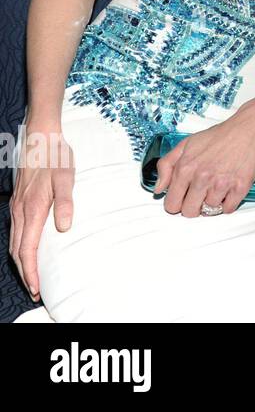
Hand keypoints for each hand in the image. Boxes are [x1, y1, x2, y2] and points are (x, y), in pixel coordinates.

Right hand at [7, 128, 75, 300]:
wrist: (41, 138)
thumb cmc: (56, 158)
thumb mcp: (66, 178)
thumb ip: (65, 202)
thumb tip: (63, 228)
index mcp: (32, 208)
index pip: (28, 249)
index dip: (31, 270)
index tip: (36, 287)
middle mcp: (20, 211)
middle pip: (18, 250)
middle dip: (25, 272)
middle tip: (35, 290)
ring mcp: (16, 206)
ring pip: (15, 241)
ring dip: (22, 261)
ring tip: (31, 276)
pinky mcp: (18, 201)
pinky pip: (15, 230)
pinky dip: (19, 246)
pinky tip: (27, 250)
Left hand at [153, 114, 254, 216]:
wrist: (249, 128)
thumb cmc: (220, 136)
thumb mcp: (186, 144)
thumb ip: (166, 166)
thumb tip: (159, 189)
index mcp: (185, 168)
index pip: (171, 204)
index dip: (176, 203)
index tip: (182, 199)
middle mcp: (202, 177)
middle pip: (189, 212)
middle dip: (192, 207)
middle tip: (199, 197)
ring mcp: (222, 183)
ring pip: (210, 211)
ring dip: (212, 203)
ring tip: (216, 188)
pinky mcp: (240, 187)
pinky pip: (228, 209)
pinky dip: (227, 204)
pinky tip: (227, 191)